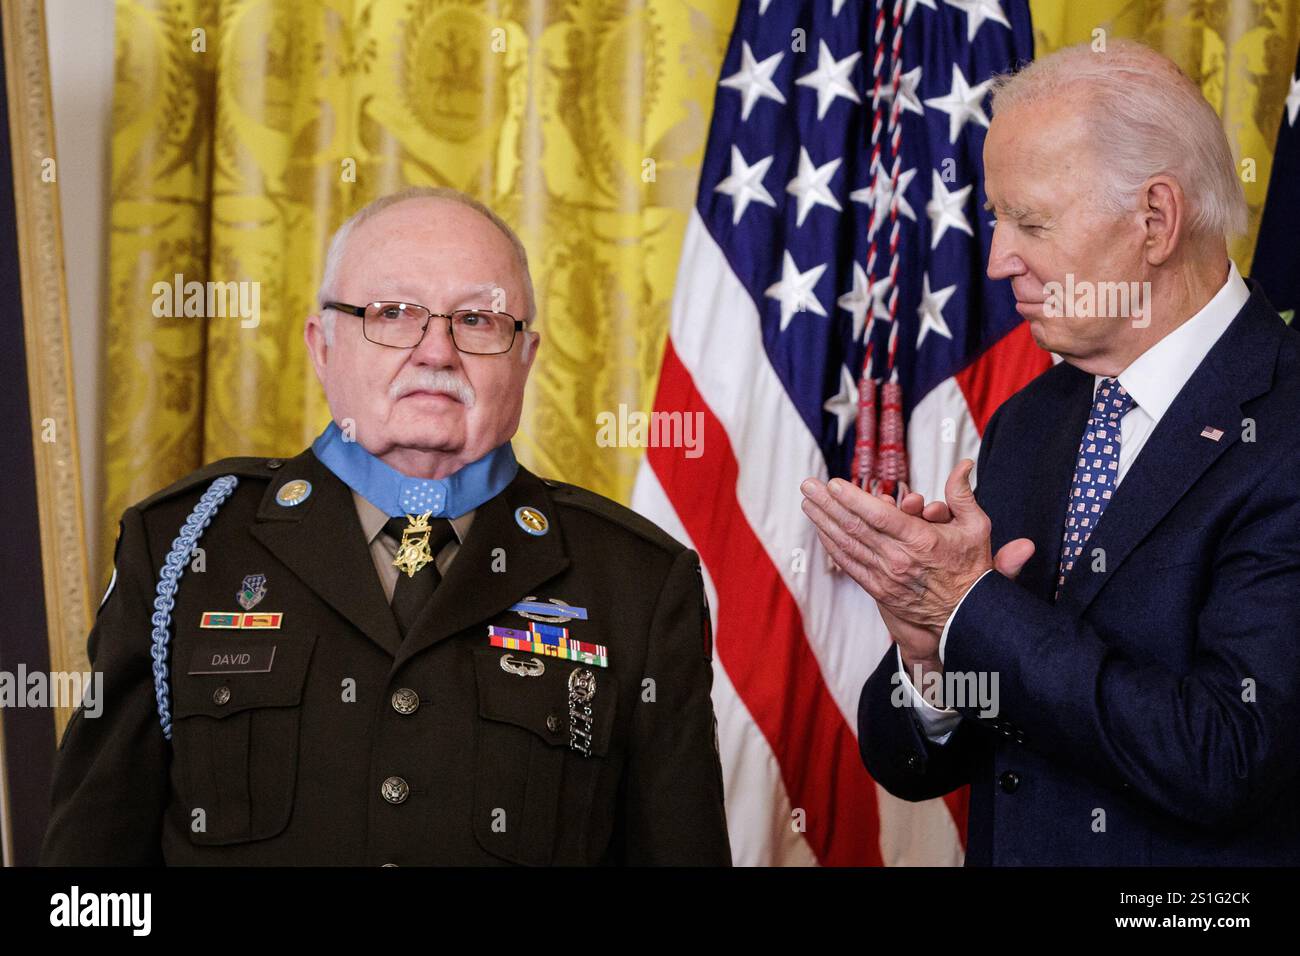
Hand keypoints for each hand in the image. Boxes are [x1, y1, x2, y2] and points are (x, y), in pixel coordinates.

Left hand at [801, 461, 1034, 661]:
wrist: (965, 615)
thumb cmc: (970, 569)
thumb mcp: (976, 528)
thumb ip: (962, 494)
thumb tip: (963, 465)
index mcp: (920, 541)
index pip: (878, 516)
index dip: (852, 498)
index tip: (833, 483)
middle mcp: (898, 559)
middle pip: (854, 527)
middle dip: (827, 504)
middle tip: (808, 485)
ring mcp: (885, 576)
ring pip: (848, 545)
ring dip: (824, 522)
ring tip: (807, 503)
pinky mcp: (878, 589)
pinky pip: (850, 565)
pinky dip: (833, 547)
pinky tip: (821, 531)